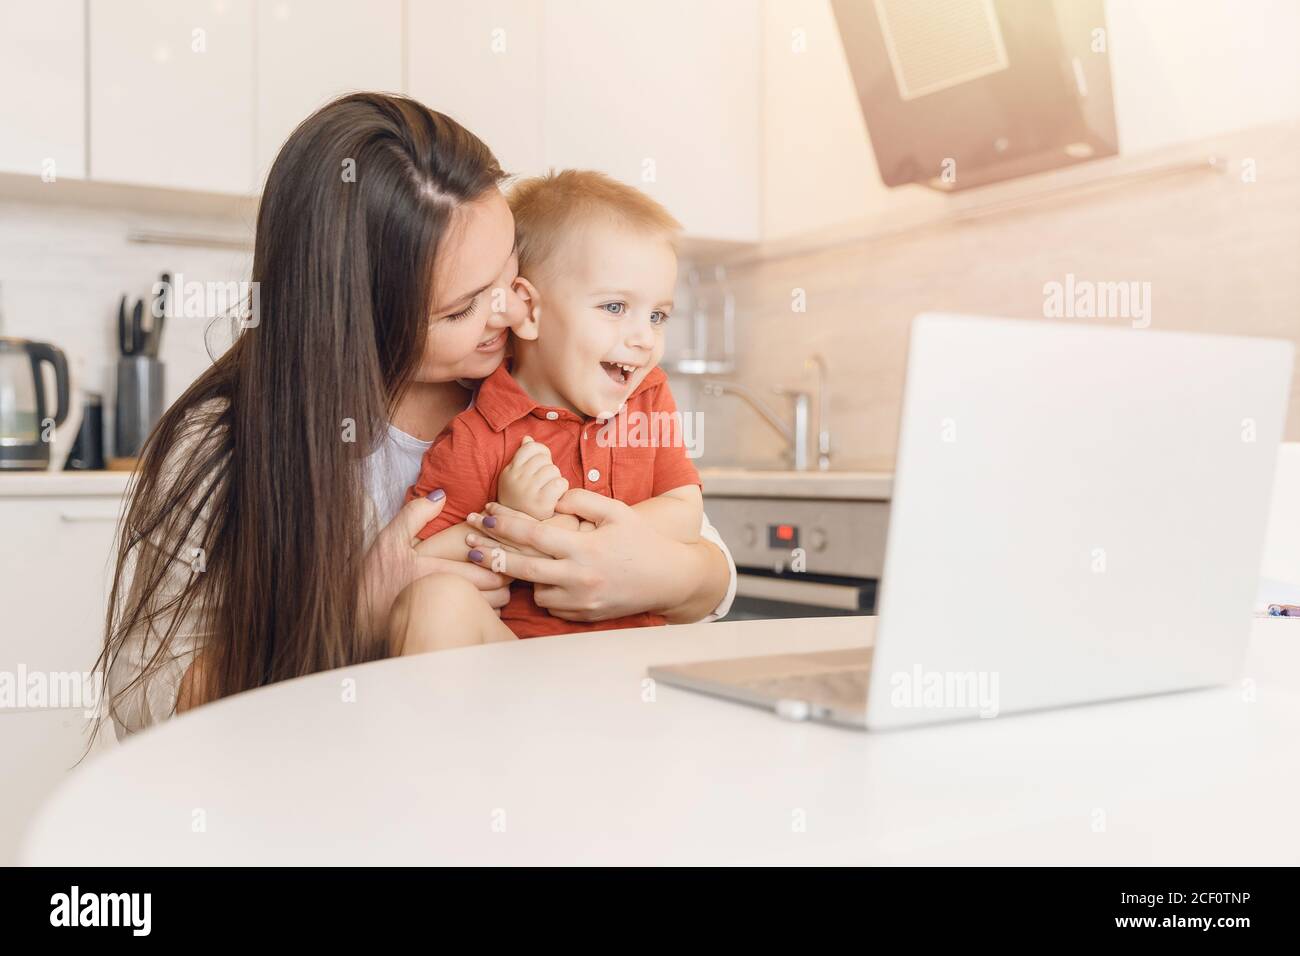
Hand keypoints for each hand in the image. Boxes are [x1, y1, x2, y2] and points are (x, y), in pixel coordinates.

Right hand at [360, 492, 510, 640]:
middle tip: (506, 571)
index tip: (499, 555)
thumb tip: (441, 495)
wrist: (357, 620)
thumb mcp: (389, 540)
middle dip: (505, 582)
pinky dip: (486, 619)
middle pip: (496, 594)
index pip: (484, 571)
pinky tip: (479, 608)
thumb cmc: (375, 580)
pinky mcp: (445, 638)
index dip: (498, 562)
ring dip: (498, 602)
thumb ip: (414, 514)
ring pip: (491, 614)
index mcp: (433, 573)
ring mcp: (445, 622)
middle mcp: (442, 600)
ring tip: (496, 589)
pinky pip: (478, 630)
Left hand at [463, 489, 719, 621]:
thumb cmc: (642, 540)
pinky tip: (548, 580)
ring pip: (536, 591)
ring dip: (526, 576)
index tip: (483, 512)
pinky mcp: (585, 617)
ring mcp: (581, 601)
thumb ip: (580, 500)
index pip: (533, 534)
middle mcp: (578, 578)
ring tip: (520, 561)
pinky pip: (553, 606)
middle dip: (491, 554)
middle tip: (469, 545)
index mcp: (583, 548)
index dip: (503, 522)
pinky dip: (548, 593)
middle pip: (521, 567)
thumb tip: (550, 498)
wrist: (669, 578)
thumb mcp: (616, 511)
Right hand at [497, 436, 567, 520]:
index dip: (542, 455)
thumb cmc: (521, 503)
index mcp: (509, 471)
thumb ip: (522, 457)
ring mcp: (527, 490)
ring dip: (556, 481)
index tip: (541, 469)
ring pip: (554, 470)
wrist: (517, 534)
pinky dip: (561, 490)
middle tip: (543, 486)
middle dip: (549, 470)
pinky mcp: (541, 503)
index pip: (531, 447)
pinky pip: (561, 483)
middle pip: (545, 459)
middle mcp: (515, 478)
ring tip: (548, 494)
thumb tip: (528, 438)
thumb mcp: (515, 479)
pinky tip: (554, 500)